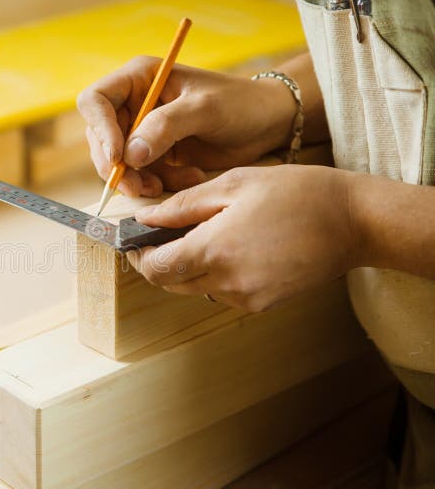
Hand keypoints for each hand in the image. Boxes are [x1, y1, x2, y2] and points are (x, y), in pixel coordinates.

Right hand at [77, 56, 297, 196]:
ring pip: (118, 165)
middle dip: (117, 167)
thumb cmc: (239, 103)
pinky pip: (141, 176)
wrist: (266, 124)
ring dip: (140, 180)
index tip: (117, 158)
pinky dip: (159, 184)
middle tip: (140, 187)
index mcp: (139, 79)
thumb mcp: (204, 109)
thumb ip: (165, 126)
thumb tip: (129, 155)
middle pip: (101, 140)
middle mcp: (134, 104)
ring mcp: (142, 132)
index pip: (95, 101)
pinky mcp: (155, 155)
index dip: (100, 130)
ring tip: (168, 185)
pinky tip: (188, 178)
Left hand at [126, 165, 357, 311]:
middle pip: (172, 283)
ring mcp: (246, 298)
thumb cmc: (297, 193)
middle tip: (163, 234)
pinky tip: (234, 246)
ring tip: (206, 233)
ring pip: (196, 288)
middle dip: (160, 261)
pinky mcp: (262, 304)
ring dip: (189, 266)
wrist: (354, 221)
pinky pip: (222, 291)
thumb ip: (183, 206)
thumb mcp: (233, 184)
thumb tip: (145, 218)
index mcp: (215, 250)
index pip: (156, 268)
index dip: (138, 256)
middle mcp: (227, 282)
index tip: (134, 240)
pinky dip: (216, 273)